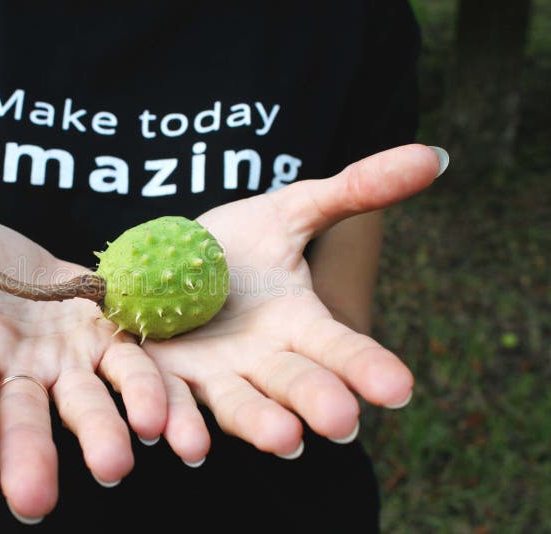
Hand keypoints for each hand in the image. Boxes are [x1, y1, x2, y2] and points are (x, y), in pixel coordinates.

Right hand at [0, 189, 166, 520]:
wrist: (33, 275)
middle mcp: (22, 372)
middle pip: (22, 416)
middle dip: (27, 455)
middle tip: (35, 502)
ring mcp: (73, 368)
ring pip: (90, 404)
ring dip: (106, 433)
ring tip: (123, 462)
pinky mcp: (117, 352)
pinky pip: (141, 376)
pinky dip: (162, 404)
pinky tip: (184, 435)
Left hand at [140, 144, 445, 462]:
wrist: (169, 262)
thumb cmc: (239, 243)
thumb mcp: (292, 210)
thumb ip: (356, 190)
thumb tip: (434, 156)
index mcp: (299, 327)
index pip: (340, 349)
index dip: (367, 367)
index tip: (399, 388)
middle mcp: (262, 362)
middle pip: (292, 382)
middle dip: (316, 400)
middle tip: (341, 422)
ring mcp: (213, 376)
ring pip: (235, 403)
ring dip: (254, 423)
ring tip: (279, 439)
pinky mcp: (165, 378)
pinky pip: (169, 402)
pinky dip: (172, 419)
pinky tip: (166, 433)